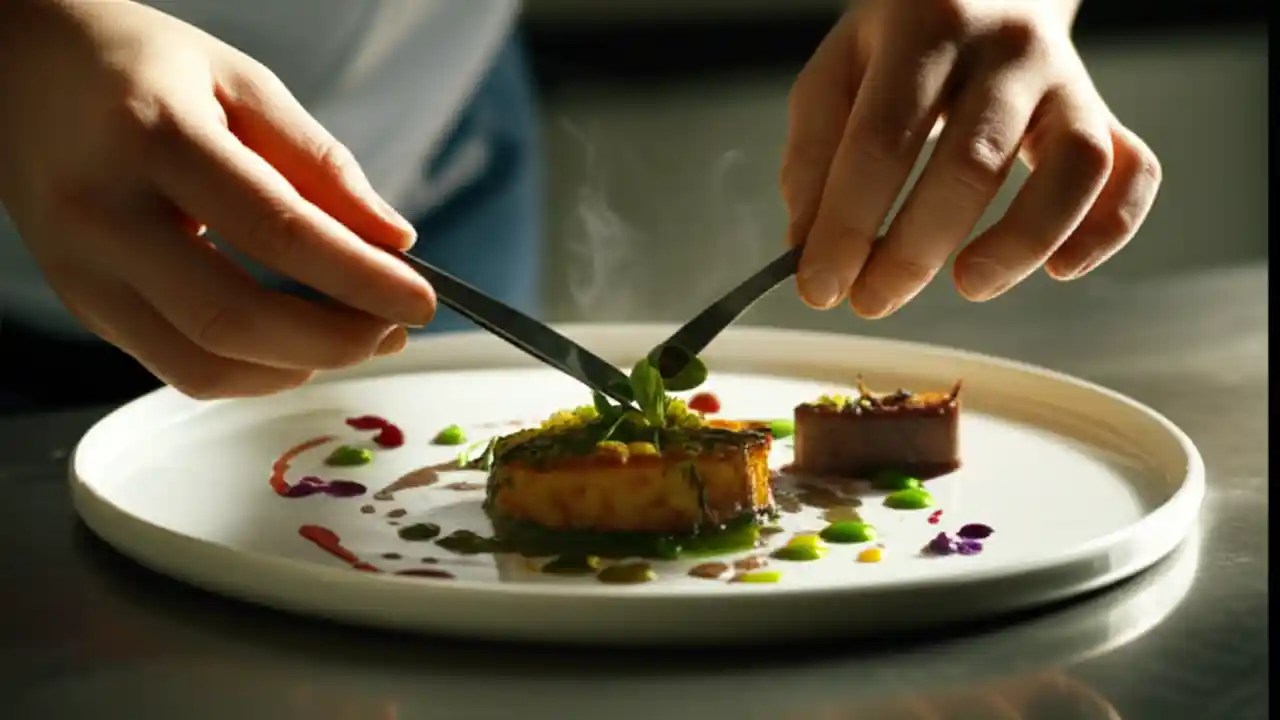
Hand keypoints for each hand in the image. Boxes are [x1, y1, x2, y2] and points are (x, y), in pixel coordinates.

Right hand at [0, 0, 435, 398]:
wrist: (22, 70)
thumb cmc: (145, 68)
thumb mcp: (242, 83)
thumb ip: (321, 163)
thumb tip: (393, 241)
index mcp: (153, 137)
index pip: (276, 229)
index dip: (360, 278)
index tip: (422, 299)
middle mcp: (103, 214)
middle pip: (235, 317)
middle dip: (336, 339)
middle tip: (395, 328)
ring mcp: (82, 271)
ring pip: (205, 364)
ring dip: (301, 365)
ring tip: (358, 335)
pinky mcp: (84, 305)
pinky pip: (180, 368)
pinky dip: (256, 370)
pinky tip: (298, 343)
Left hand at [783, 0, 1161, 315]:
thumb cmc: (902, 40)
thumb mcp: (838, 71)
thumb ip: (813, 155)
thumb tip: (808, 246)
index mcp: (925, 28)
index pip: (881, 140)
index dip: (847, 225)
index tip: (820, 286)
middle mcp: (1008, 48)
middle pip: (971, 163)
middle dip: (913, 251)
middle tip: (873, 300)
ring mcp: (1067, 78)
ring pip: (1074, 169)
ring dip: (1020, 244)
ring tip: (968, 284)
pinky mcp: (1102, 111)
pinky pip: (1132, 173)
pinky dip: (1106, 231)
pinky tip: (1059, 270)